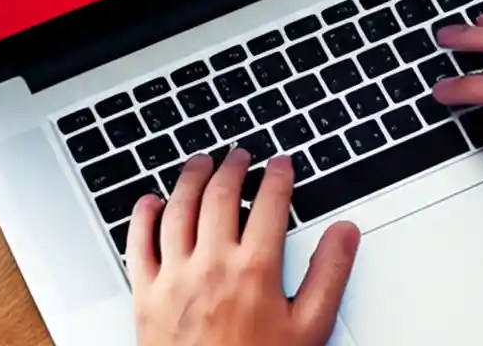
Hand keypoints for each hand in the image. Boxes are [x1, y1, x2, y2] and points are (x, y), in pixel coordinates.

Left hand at [129, 150, 360, 345]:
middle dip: (232, 167)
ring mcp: (174, 277)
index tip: (281, 164)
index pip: (269, 204)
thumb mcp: (309, 328)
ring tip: (200, 163)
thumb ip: (329, 275)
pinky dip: (143, 216)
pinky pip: (138, 243)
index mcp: (254, 270)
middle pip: (220, 195)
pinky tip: (151, 202)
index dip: (278, 176)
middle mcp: (212, 265)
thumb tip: (344, 233)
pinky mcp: (146, 294)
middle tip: (240, 155)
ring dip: (190, 178)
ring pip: (178, 209)